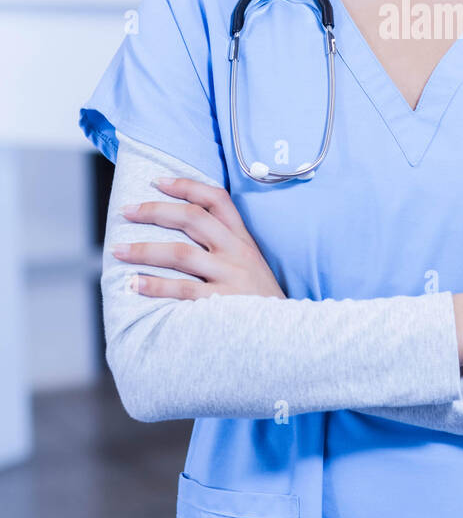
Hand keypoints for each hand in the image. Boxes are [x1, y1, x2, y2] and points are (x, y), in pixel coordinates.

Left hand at [112, 177, 285, 299]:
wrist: (289, 335)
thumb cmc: (260, 302)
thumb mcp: (252, 266)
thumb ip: (226, 248)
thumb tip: (183, 234)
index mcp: (244, 240)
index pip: (216, 199)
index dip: (186, 186)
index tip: (157, 182)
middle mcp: (237, 253)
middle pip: (192, 218)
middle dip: (154, 211)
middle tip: (126, 211)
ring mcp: (231, 277)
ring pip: (180, 253)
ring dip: (144, 249)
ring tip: (118, 251)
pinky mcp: (222, 303)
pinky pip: (182, 290)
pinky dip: (155, 285)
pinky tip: (135, 284)